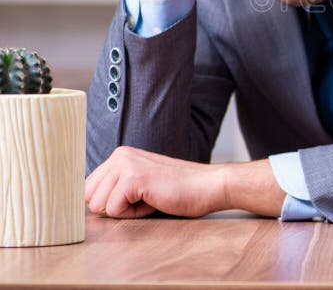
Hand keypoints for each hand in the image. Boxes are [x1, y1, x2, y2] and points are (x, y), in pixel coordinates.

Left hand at [85, 146, 287, 218]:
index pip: (88, 188)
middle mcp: (119, 155)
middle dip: (115, 207)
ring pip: (98, 206)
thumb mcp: (141, 184)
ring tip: (151, 199)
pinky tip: (154, 201)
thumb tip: (87, 203)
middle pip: (88, 198)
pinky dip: (133, 214)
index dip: (110, 202)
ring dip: (125, 211)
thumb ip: (116, 187)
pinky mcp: (133, 178)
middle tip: (145, 199)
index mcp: (121, 155)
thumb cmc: (179, 190)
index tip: (137, 197)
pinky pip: (113, 210)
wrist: (209, 186)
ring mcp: (125, 164)